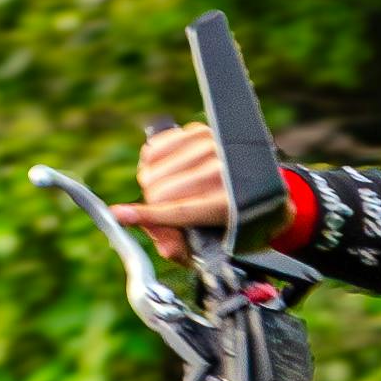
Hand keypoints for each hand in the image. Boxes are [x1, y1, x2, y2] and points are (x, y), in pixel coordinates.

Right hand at [116, 121, 235, 257]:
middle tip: (165, 208)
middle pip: (158, 191)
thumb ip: (185, 249)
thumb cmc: (234, 219)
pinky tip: (167, 170)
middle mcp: (221, 171)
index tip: (118, 215)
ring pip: (153, 168)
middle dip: (153, 205)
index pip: (178, 210)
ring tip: (169, 189)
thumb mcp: (218, 245)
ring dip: (152, 183)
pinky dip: (152, 162)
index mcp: (228, 204)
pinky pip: (154, 148)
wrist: (263, 185)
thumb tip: (163, 246)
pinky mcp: (200, 131)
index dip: (145, 215)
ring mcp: (210, 146)